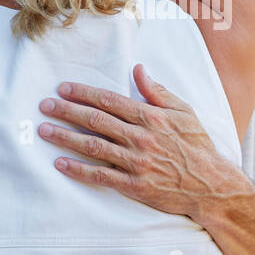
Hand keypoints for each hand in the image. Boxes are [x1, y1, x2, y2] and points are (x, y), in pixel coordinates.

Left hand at [37, 64, 254, 223]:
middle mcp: (140, 137)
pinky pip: (100, 176)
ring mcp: (136, 163)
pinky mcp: (134, 186)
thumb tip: (138, 69)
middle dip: (66, 111)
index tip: (63, 89)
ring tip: (43, 131)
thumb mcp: (184, 111)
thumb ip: (158, 91)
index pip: (109, 100)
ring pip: (93, 146)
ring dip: (65, 137)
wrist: (211, 185)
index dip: (83, 93)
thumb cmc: (197, 146)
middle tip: (45, 106)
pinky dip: (78, 169)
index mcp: (151, 117)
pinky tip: (60, 163)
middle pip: (95, 121)